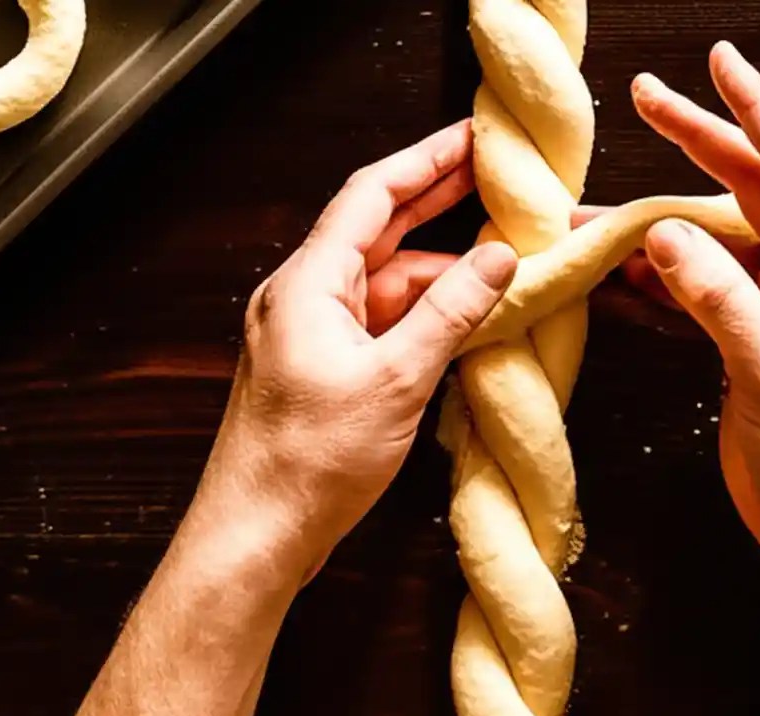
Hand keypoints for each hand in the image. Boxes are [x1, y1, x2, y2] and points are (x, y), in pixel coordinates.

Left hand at [202, 119, 516, 580]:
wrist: (257, 534)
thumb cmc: (307, 463)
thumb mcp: (396, 380)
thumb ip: (450, 313)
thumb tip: (497, 260)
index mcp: (309, 284)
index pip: (372, 195)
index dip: (426, 159)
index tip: (472, 137)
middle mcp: (305, 298)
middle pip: (379, 229)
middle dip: (438, 199)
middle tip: (494, 172)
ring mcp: (313, 334)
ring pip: (386, 282)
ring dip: (440, 269)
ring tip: (501, 256)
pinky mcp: (324, 368)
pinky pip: (381, 322)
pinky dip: (423, 314)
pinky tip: (466, 315)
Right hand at [609, 43, 759, 581]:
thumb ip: (720, 295)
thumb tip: (661, 231)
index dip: (757, 110)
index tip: (720, 62)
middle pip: (751, 190)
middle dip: (699, 143)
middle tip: (646, 97)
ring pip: (717, 241)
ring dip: (664, 218)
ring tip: (601, 200)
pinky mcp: (749, 345)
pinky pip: (702, 290)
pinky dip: (661, 274)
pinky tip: (623, 261)